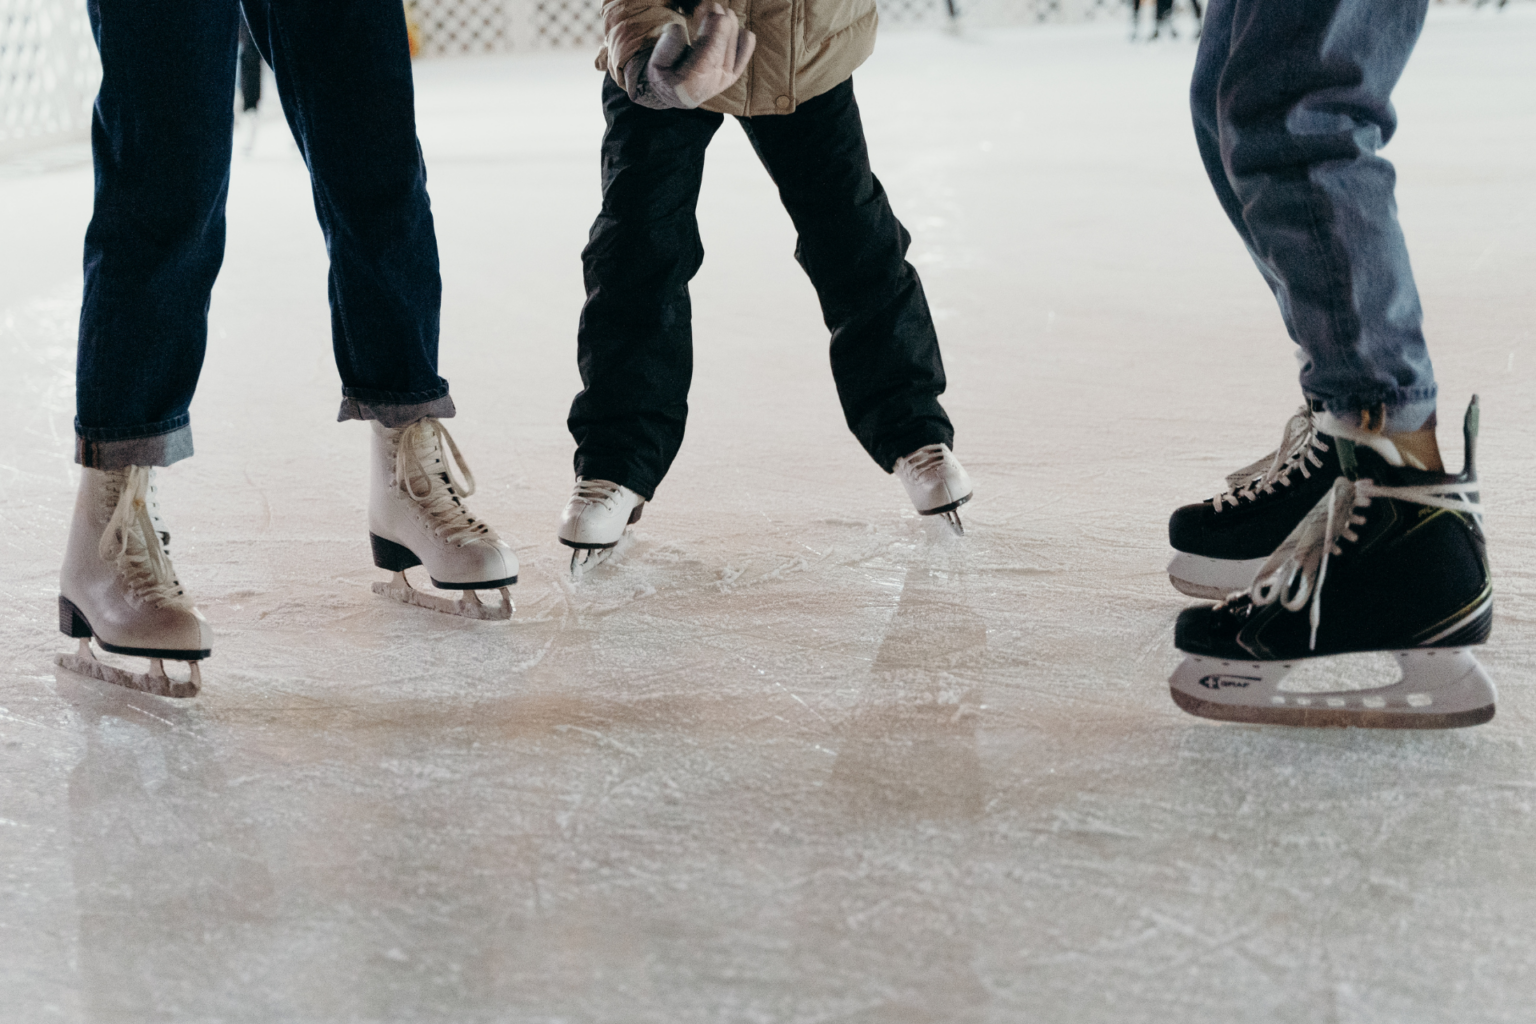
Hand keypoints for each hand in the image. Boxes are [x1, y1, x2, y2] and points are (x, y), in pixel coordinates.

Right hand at [624, 4, 755, 109]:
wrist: (675, 92)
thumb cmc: (664, 72)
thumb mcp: (657, 63)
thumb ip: (666, 48)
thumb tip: (678, 28)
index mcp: (689, 84)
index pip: (707, 59)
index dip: (715, 36)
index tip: (718, 16)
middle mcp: (710, 84)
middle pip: (722, 52)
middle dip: (721, 26)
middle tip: (714, 6)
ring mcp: (723, 80)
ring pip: (733, 51)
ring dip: (730, 27)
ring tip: (720, 11)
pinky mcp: (732, 75)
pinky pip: (743, 58)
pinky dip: (746, 42)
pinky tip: (742, 29)